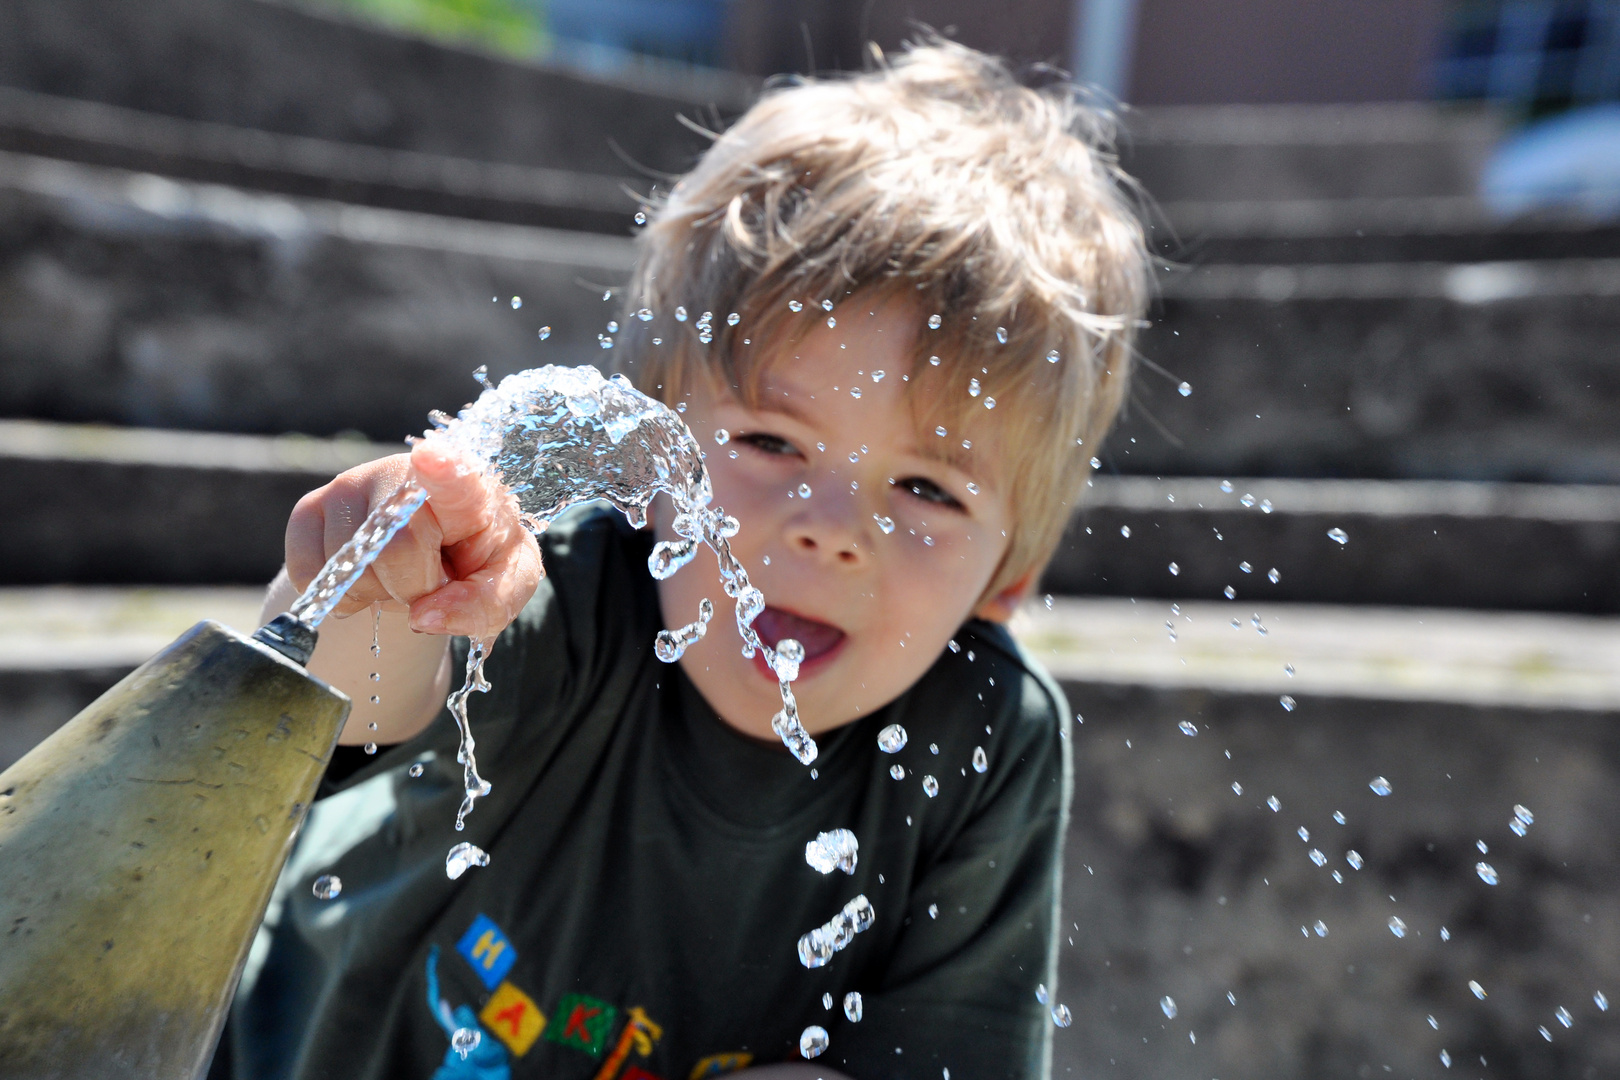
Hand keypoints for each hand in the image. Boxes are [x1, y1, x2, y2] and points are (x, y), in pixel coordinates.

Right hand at [284, 441, 542, 639]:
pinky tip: (363, 577)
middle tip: (427, 583)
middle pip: (395, 548)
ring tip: (397, 574)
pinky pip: (308, 571)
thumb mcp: (502, 590)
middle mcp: (404, 473)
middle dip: (411, 588)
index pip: (454, 478)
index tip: (432, 458)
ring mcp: (352, 484)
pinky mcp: (311, 507)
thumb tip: (423, 617)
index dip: (442, 470)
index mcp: (468, 489)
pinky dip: (335, 594)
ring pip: (348, 565)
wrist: (433, 556)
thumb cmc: (477, 564)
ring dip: (374, 594)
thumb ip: (481, 606)